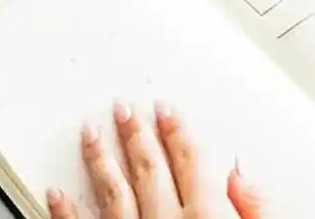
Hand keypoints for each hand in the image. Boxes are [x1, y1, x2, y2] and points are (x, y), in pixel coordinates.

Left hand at [46, 101, 261, 218]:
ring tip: (89, 132)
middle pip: (150, 168)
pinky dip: (66, 210)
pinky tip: (56, 193)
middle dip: (135, 133)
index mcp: (207, 216)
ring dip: (100, 158)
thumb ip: (259, 208)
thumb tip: (241, 175)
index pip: (191, 161)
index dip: (177, 130)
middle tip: (121, 106)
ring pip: (113, 192)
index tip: (164, 107)